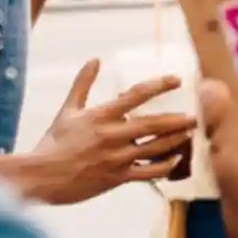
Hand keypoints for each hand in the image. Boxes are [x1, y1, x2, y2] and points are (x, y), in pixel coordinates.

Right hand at [33, 60, 195, 204]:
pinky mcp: (118, 177)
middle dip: (177, 119)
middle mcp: (113, 136)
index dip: (159, 85)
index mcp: (101, 116)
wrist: (41, 177)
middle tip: (196, 114)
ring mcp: (117, 158)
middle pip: (153, 124)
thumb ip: (83, 84)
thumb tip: (94, 59)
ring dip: (176, 140)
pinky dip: (165, 166)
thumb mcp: (68, 110)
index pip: (136, 95)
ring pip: (155, 148)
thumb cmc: (54, 142)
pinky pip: (148, 172)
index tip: (177, 79)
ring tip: (191, 133)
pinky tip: (177, 160)